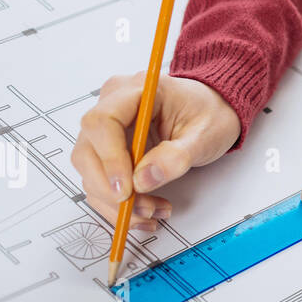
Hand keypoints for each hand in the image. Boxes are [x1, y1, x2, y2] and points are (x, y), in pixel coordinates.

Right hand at [71, 73, 241, 231]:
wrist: (213, 111)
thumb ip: (177, 156)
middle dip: (111, 189)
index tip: (127, 189)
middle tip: (140, 209)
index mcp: (137, 90)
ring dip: (115, 202)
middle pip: (88, 151)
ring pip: (90, 171)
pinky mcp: (107, 149)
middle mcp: (113, 105)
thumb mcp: (205, 134)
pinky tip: (145, 211)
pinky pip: (100, 180)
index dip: (110, 159)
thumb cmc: (210, 114)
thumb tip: (143, 179)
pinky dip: (117, 203)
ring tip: (151, 212)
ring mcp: (106, 128)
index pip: (103, 121)